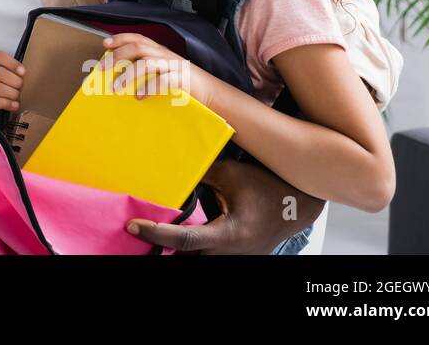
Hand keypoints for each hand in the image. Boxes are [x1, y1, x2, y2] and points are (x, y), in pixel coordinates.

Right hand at [0, 50, 25, 110]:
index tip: (22, 71)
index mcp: (0, 66)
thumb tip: (40, 67)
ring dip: (11, 93)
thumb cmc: (19, 89)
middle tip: (22, 86)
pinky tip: (15, 104)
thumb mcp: (23, 77)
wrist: (15, 107)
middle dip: (14, 81)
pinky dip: (7, 103)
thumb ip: (26, 71)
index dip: (11, 63)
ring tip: (19, 97)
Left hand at [101, 33, 217, 106]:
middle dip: (118, 55)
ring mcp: (173, 66)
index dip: (121, 38)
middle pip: (138, 47)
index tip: (105, 43)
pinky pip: (164, 81)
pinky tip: (139, 96)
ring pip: (147, 63)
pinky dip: (149, 87)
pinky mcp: (182, 80)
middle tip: (102, 68)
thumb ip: (145, 68)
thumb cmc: (181, 82)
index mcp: (159, 51)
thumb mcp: (162, 70)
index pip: (138, 37)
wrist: (209, 91)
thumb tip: (118, 74)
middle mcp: (165, 55)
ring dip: (129, 74)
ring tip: (116, 87)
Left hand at [125, 158, 325, 253]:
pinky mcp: (232, 257)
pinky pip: (204, 255)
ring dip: (172, 248)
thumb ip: (199, 174)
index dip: (155, 233)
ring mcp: (232, 258)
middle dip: (158, 246)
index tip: (133, 226)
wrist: (295, 205)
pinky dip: (186, 248)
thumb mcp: (230, 174)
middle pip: (184, 257)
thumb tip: (168, 169)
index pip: (184, 240)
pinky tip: (168, 235)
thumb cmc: (264, 186)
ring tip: (146, 233)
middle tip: (133, 231)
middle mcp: (229, 253)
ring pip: (193, 259)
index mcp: (228, 234)